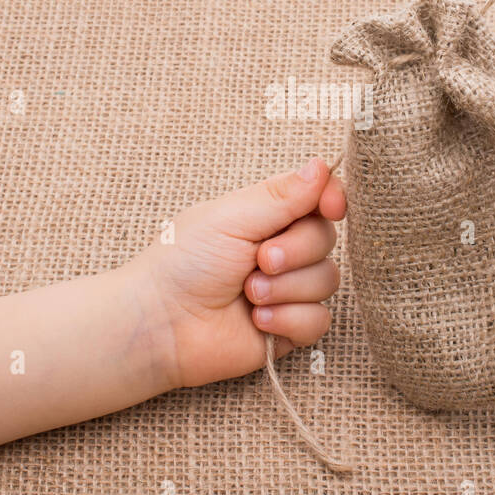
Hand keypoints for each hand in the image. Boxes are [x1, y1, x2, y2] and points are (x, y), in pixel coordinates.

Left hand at [132, 157, 346, 388]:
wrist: (162, 323)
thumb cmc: (183, 262)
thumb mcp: (232, 217)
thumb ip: (282, 195)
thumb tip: (321, 166)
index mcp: (267, 216)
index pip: (319, 198)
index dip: (332, 200)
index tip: (330, 207)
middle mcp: (282, 250)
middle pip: (326, 239)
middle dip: (296, 251)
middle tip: (259, 261)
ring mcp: (287, 290)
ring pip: (327, 280)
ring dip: (287, 288)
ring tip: (248, 294)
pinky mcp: (288, 328)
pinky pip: (318, 320)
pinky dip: (289, 319)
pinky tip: (257, 320)